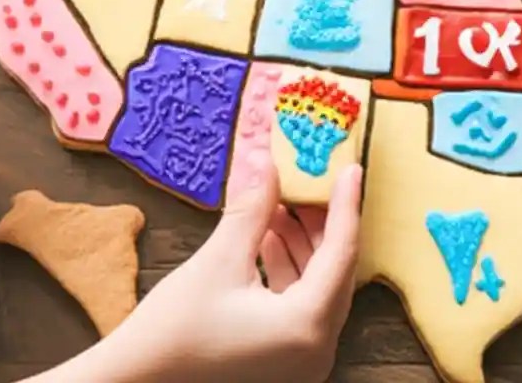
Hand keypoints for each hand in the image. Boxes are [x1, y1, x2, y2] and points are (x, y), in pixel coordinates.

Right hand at [33, 156, 364, 382]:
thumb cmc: (171, 333)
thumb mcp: (218, 261)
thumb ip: (252, 209)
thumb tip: (265, 160)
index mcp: (307, 326)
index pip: (343, 252)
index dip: (346, 206)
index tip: (350, 170)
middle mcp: (316, 350)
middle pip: (335, 272)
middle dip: (320, 224)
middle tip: (307, 185)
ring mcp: (302, 362)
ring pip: (318, 289)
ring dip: (301, 246)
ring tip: (278, 206)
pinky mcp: (283, 363)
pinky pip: (301, 309)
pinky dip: (289, 273)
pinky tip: (267, 239)